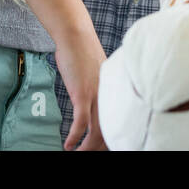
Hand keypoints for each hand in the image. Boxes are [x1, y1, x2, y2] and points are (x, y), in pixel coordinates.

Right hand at [53, 29, 107, 150]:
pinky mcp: (82, 93)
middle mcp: (109, 94)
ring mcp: (96, 94)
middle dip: (100, 146)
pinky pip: (81, 122)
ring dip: (88, 147)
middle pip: (110, 130)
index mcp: (114, 90)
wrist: (75, 34)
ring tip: (79, 154)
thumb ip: (99, 85)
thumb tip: (95, 96)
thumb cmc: (83, 50)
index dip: (114, 136)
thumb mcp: (97, 70)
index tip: (106, 145)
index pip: (119, 120)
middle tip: (90, 153)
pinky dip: (75, 136)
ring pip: (97, 131)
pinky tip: (69, 144)